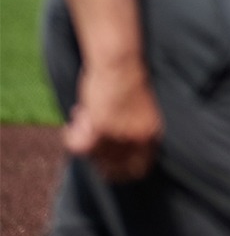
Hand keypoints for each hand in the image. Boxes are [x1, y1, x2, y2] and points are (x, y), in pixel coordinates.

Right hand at [64, 60, 162, 182]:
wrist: (121, 64)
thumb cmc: (127, 81)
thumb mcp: (138, 112)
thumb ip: (129, 132)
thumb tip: (111, 150)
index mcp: (151, 135)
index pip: (139, 169)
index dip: (121, 170)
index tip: (107, 166)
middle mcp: (137, 140)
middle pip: (115, 169)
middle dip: (99, 161)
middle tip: (88, 146)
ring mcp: (119, 136)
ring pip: (94, 156)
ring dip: (85, 141)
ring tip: (83, 119)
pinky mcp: (100, 129)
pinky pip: (79, 147)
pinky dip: (72, 136)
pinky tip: (73, 123)